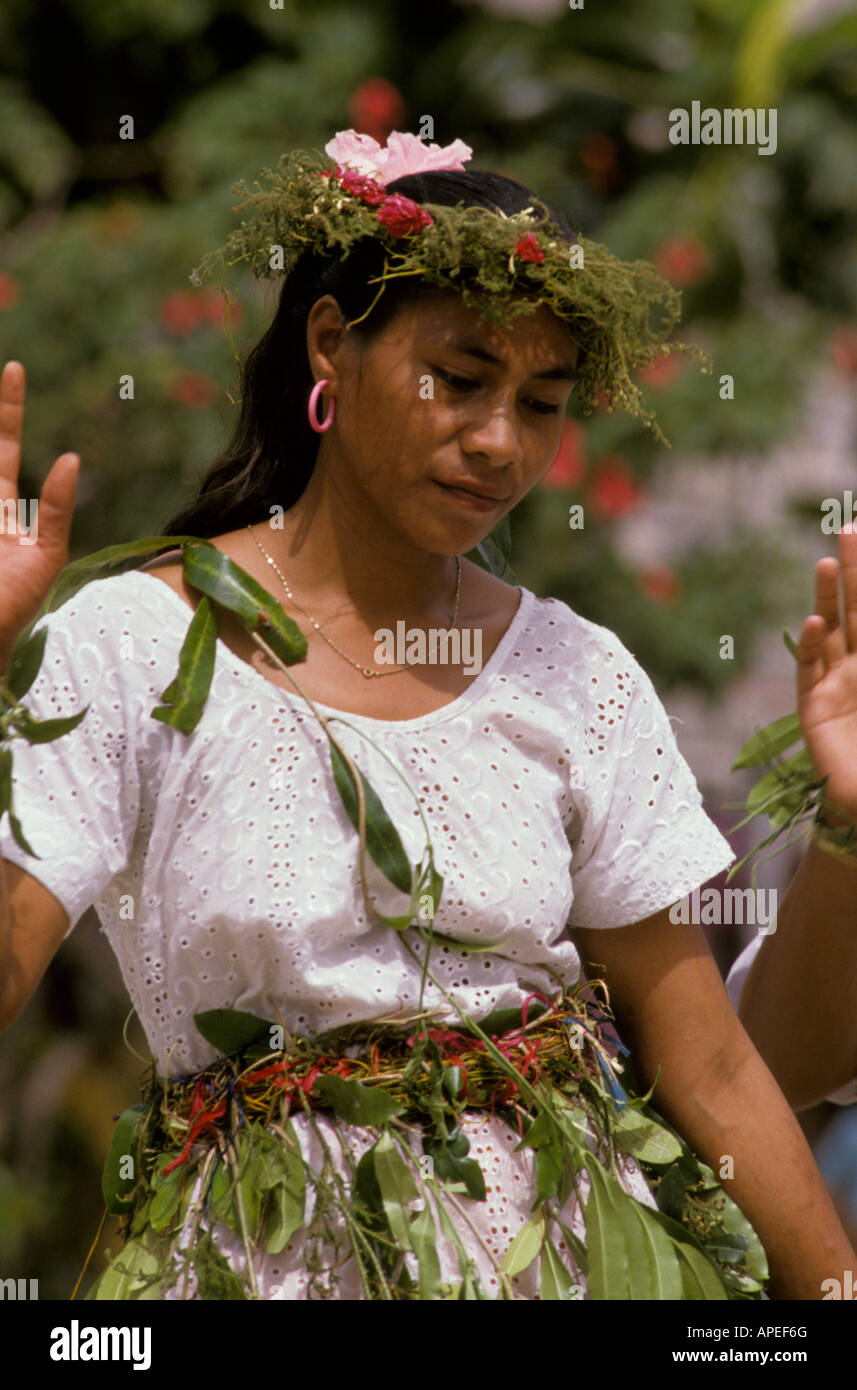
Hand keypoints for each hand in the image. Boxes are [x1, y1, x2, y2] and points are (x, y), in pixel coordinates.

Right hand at [0, 361, 78, 676]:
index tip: (15, 369)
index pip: (1, 451)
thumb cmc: (16, 611)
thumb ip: (57, 510)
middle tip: (14, 368)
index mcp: (0, 514)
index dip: (7, 412)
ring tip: (12, 459)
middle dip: (0, 414)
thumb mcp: (47, 557)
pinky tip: (5, 523)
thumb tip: (71, 458)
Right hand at [796, 525, 856, 819]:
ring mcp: (836, 688)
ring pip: (831, 633)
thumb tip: (842, 630)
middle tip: (851, 530)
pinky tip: (815, 621)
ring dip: (829, 598)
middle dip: (855, 572)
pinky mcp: (814, 712)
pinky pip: (810, 673)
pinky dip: (811, 647)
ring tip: (828, 563)